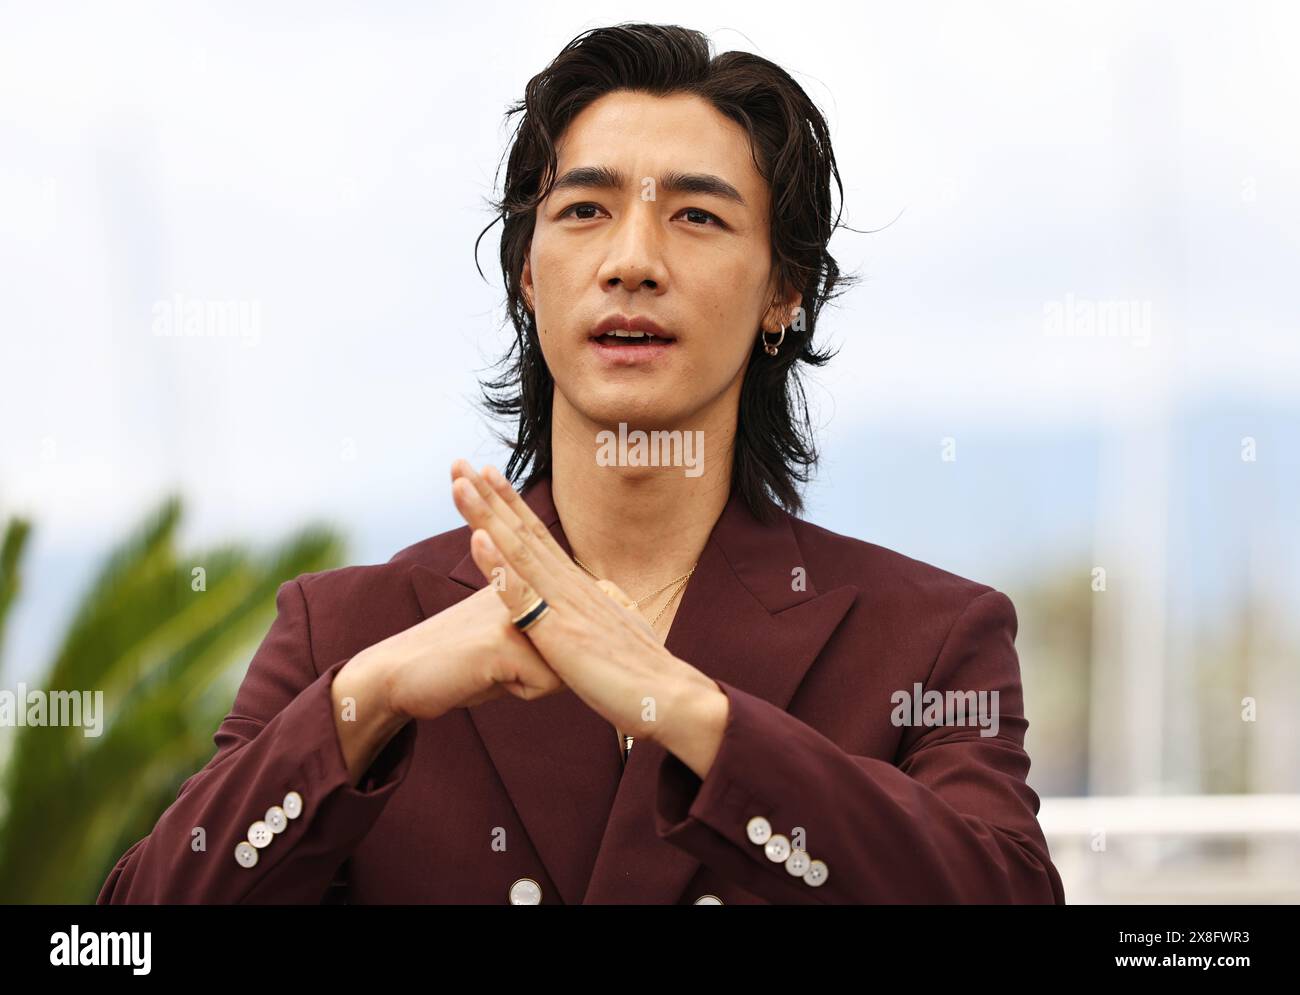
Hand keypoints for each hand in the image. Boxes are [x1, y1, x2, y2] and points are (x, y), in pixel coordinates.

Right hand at [360, 583, 565, 722]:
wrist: (399, 674)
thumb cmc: (458, 664)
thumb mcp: (510, 640)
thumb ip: (545, 636)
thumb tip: (583, 651)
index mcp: (527, 580)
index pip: (576, 619)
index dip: (568, 642)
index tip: (555, 635)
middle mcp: (526, 586)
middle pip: (576, 644)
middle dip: (555, 666)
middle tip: (508, 664)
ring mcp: (515, 610)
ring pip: (564, 667)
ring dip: (533, 681)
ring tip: (493, 670)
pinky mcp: (504, 639)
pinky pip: (545, 684)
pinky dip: (519, 692)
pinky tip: (485, 677)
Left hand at [448, 459, 726, 761]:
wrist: (668, 698)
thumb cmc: (642, 673)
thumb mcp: (619, 629)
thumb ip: (605, 608)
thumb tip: (605, 593)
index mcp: (581, 587)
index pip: (539, 536)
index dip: (511, 505)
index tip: (487, 475)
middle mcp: (572, 586)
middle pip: (523, 533)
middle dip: (489, 497)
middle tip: (460, 463)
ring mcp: (566, 607)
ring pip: (518, 553)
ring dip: (486, 517)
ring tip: (461, 487)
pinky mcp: (561, 634)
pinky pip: (524, 597)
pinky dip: (498, 567)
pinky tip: (477, 542)